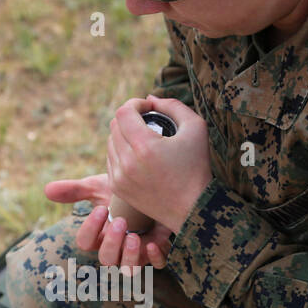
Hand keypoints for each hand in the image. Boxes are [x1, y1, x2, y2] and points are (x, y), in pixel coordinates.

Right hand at [43, 175, 174, 270]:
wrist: (152, 187)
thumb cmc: (122, 192)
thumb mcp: (99, 187)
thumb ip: (75, 190)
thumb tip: (47, 190)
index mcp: (99, 235)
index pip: (86, 243)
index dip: (90, 230)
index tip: (100, 210)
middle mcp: (116, 248)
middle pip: (106, 260)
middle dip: (111, 243)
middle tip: (120, 222)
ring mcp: (137, 252)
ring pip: (129, 270)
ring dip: (129, 256)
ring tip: (134, 237)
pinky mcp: (158, 249)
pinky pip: (157, 265)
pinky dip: (155, 258)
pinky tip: (153, 244)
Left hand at [107, 94, 211, 234]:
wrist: (192, 209)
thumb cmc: (197, 167)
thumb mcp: (195, 128)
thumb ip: (173, 105)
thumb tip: (150, 99)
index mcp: (145, 147)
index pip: (123, 112)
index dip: (135, 103)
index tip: (149, 108)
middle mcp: (128, 163)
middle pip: (114, 125)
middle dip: (129, 118)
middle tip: (147, 121)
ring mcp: (120, 177)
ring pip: (110, 142)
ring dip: (123, 134)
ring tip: (143, 138)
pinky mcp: (117, 188)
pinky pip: (111, 159)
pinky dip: (121, 152)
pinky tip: (138, 155)